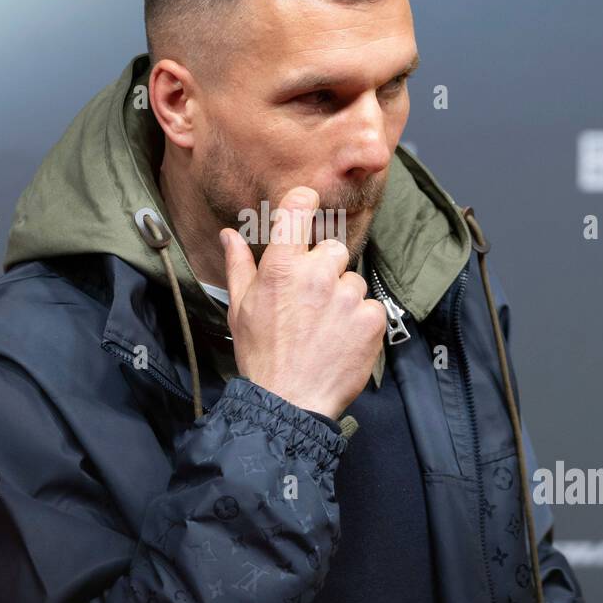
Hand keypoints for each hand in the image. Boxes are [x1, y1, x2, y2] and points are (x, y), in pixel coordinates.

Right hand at [221, 185, 386, 419]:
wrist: (289, 402)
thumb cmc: (260, 355)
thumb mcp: (240, 308)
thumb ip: (239, 265)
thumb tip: (230, 234)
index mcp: (282, 267)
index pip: (299, 209)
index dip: (304, 200)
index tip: (307, 203)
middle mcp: (318, 274)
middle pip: (333, 249)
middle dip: (325, 269)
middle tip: (310, 302)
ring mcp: (348, 297)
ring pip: (353, 282)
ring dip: (343, 299)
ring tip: (324, 329)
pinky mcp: (372, 319)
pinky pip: (370, 307)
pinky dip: (360, 322)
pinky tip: (340, 340)